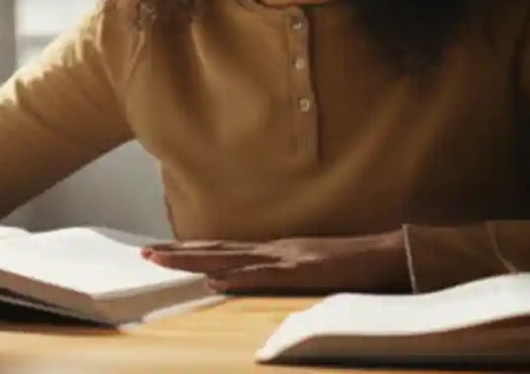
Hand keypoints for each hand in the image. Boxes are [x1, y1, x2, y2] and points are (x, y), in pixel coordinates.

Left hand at [142, 230, 410, 293]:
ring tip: (159, 259)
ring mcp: (284, 257)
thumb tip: (248, 280)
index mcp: (272, 250)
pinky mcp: (300, 271)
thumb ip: (279, 272)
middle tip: (142, 253)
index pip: (221, 249)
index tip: (159, 251)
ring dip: (191, 259)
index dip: (189, 250)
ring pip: (228, 257)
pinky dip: (237, 277)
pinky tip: (214, 279)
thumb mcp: (307, 268)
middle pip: (215, 249)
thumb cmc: (350, 264)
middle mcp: (271, 249)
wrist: (386, 254)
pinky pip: (263, 275)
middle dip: (177, 252)